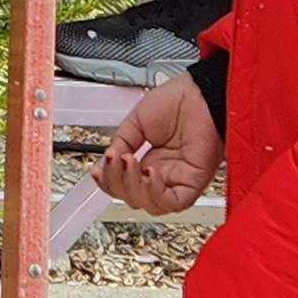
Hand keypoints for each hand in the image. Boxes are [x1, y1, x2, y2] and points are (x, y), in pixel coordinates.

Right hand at [97, 73, 223, 215]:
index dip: (108, 182)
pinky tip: (149, 172)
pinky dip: (155, 192)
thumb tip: (106, 161)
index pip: (124, 185)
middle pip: (133, 198)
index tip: (97, 169)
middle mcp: (164, 174)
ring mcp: (178, 179)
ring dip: (132, 187)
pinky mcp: (193, 182)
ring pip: (150, 205)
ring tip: (129, 161)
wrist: (200, 93)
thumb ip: (121, 142)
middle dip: (116, 182)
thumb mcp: (137, 121)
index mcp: (150, 160)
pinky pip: (172, 201)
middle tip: (113, 160)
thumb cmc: (179, 100)